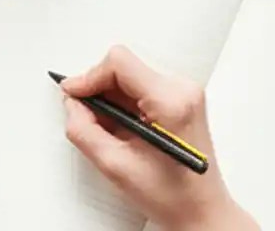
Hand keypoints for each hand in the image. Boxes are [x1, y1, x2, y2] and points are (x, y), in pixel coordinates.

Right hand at [60, 46, 258, 230]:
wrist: (201, 211)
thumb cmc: (173, 196)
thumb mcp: (114, 165)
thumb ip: (83, 129)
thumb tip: (72, 104)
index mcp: (171, 103)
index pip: (119, 63)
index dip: (89, 77)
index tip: (74, 95)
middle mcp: (182, 91)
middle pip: (123, 67)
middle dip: (98, 90)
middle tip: (88, 118)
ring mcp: (184, 94)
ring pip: (128, 76)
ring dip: (110, 99)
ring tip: (110, 130)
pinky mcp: (181, 99)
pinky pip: (139, 87)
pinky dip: (121, 103)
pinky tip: (123, 129)